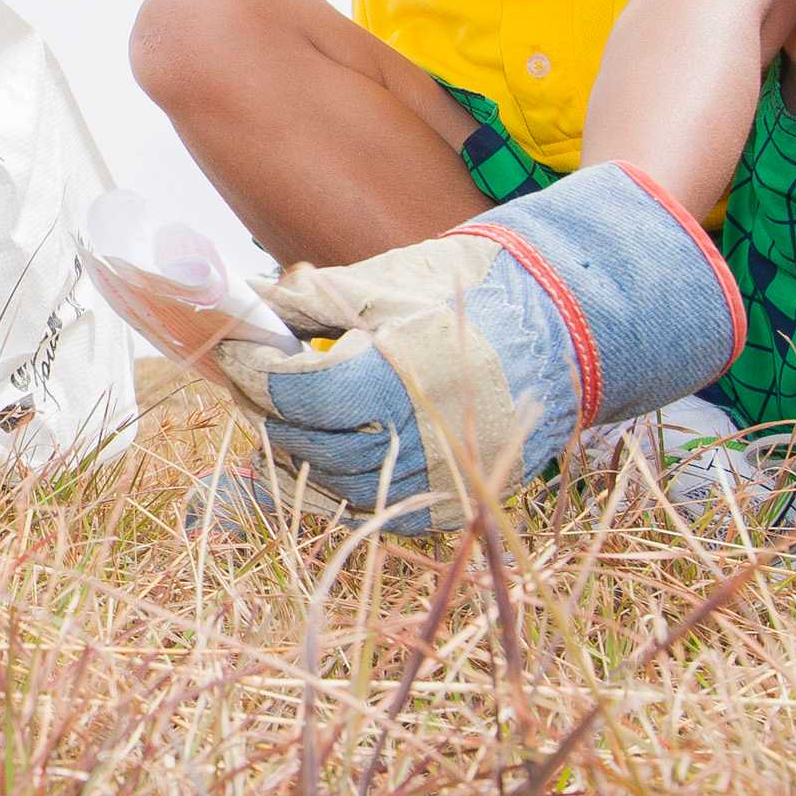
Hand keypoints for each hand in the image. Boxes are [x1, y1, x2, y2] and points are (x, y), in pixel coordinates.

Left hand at [211, 163, 744, 531]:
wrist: (564, 333)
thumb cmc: (468, 298)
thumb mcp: (383, 285)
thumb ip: (306, 298)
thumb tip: (242, 303)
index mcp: (391, 377)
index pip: (288, 389)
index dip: (248, 367)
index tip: (230, 347)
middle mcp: (411, 440)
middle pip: (297, 439)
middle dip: (261, 404)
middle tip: (246, 376)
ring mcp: (430, 483)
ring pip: (323, 482)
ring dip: (288, 448)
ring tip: (275, 411)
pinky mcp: (442, 509)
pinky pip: (362, 510)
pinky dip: (326, 486)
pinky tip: (309, 456)